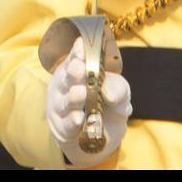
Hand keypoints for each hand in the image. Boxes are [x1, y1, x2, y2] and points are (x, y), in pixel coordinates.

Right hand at [47, 36, 131, 166]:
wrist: (104, 135)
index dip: (78, 52)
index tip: (83, 47)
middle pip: (67, 77)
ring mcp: (60, 106)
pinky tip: (78, 118)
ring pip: (65, 101)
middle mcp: (65, 85)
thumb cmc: (109, 104)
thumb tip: (107, 91)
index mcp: (77, 69)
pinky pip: (66, 124)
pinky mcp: (62, 127)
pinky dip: (72, 121)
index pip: (75, 57)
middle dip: (74, 72)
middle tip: (80, 68)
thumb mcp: (120, 93)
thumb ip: (118, 88)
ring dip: (73, 98)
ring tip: (81, 93)